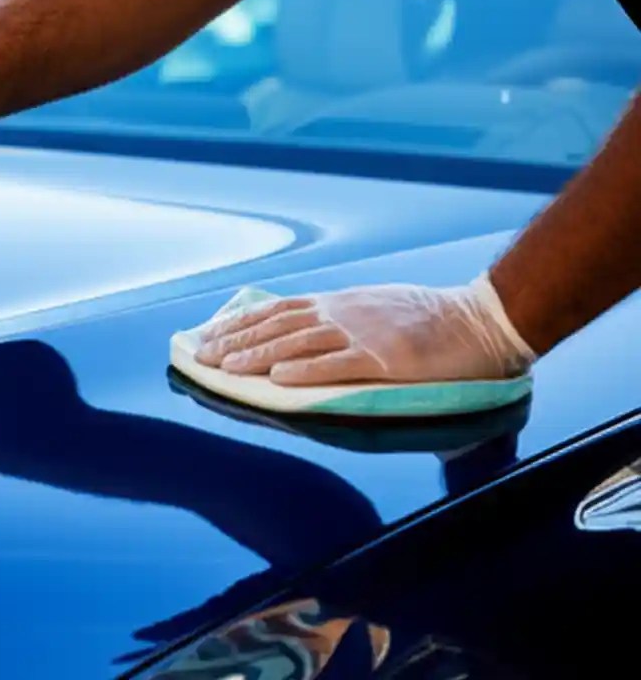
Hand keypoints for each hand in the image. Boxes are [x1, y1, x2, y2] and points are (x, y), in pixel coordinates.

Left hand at [196, 274, 535, 385]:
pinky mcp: (386, 359)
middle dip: (236, 340)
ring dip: (258, 355)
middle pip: (277, 325)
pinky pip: (338, 365)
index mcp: (339, 304)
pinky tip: (276, 378)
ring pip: (298, 343)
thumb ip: (343, 329)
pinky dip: (305, 371)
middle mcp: (342, 315)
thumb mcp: (376, 311)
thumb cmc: (431, 321)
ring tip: (226, 367)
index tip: (210, 335)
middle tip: (202, 355)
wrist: (481, 320)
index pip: (277, 311)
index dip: (240, 324)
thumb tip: (306, 352)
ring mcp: (363, 335)